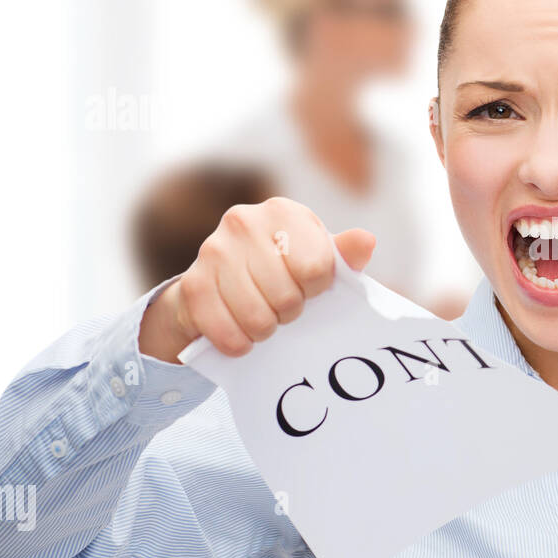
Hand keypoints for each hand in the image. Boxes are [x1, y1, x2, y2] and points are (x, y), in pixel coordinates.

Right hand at [139, 197, 374, 362]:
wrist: (217, 284)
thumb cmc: (281, 270)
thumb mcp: (317, 258)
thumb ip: (344, 255)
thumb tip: (366, 241)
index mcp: (283, 212)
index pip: (318, 268)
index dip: (318, 290)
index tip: (309, 287)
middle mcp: (244, 221)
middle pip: (288, 297)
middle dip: (290, 313)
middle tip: (282, 307)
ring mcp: (212, 250)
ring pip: (258, 319)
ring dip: (265, 330)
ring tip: (263, 318)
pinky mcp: (191, 285)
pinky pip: (228, 335)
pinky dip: (239, 345)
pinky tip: (240, 332)